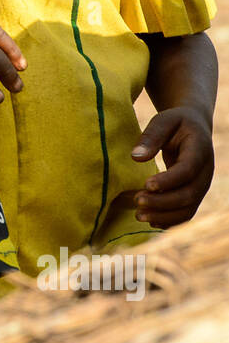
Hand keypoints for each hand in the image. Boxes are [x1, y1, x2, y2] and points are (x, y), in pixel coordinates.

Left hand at [131, 106, 214, 227]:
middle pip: (189, 194)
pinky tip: (150, 221)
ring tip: (139, 215)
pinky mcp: (195, 195)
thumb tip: (136, 157)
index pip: (188, 170)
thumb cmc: (176, 123)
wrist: (194, 128)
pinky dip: (170, 221)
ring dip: (164, 215)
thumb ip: (151, 136)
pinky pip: (186, 213)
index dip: (169, 180)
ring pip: (188, 208)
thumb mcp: (163, 120)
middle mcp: (206, 171)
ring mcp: (202, 186)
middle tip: (137, 200)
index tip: (147, 184)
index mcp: (200, 149)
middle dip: (163, 202)